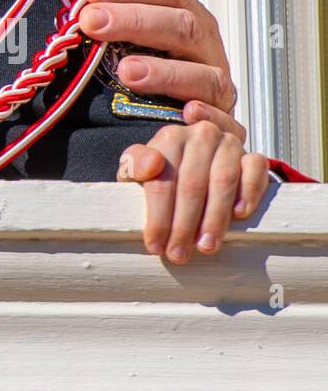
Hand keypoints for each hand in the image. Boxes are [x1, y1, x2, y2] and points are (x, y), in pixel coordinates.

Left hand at [78, 0, 242, 137]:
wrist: (183, 112)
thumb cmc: (160, 59)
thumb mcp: (142, 17)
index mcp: (187, 15)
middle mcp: (207, 47)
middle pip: (181, 26)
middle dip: (135, 21)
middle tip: (93, 22)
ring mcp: (218, 86)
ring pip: (204, 75)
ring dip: (166, 72)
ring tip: (127, 71)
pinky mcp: (224, 124)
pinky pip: (225, 123)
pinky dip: (209, 118)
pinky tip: (186, 112)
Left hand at [117, 121, 269, 261]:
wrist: (196, 158)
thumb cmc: (165, 171)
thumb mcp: (139, 167)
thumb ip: (135, 165)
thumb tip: (151, 165)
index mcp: (170, 138)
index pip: (162, 181)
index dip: (158, 216)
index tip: (155, 244)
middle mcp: (201, 136)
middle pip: (192, 185)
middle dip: (184, 224)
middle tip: (179, 254)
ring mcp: (229, 144)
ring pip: (223, 181)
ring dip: (215, 217)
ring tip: (206, 246)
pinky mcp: (252, 156)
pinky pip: (255, 171)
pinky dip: (249, 192)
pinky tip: (240, 214)